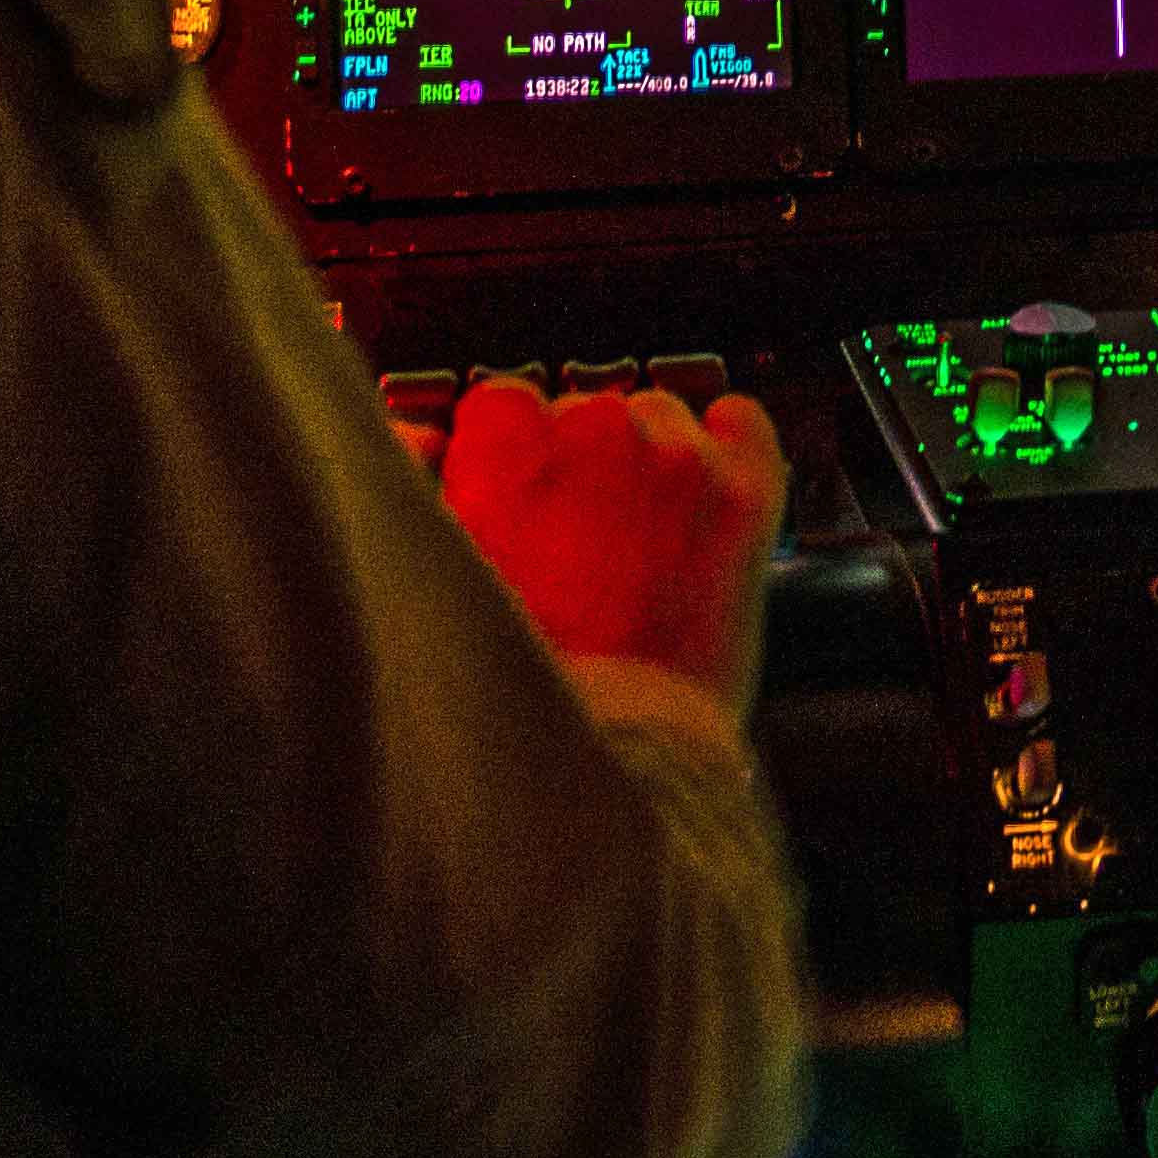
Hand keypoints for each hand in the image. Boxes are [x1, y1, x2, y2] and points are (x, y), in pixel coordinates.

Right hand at [431, 373, 791, 724]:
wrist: (617, 755)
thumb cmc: (518, 682)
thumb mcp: (432, 575)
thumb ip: (413, 485)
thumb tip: (420, 437)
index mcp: (504, 444)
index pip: (507, 402)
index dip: (516, 458)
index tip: (523, 502)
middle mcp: (590, 427)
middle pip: (586, 412)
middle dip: (584, 468)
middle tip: (581, 549)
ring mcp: (675, 455)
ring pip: (662, 417)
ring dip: (653, 464)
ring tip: (643, 547)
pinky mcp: (744, 491)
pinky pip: (745, 422)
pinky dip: (732, 444)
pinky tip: (712, 491)